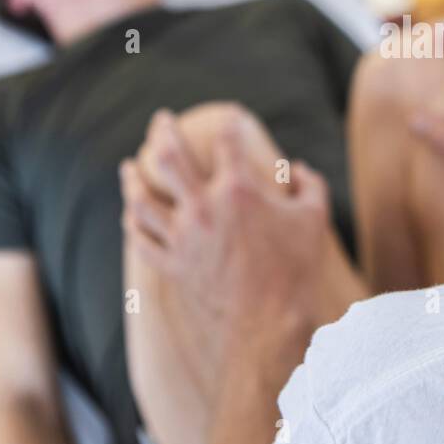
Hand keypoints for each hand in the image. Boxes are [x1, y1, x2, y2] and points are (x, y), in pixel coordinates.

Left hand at [120, 110, 336, 364]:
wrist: (268, 327)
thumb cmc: (295, 271)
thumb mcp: (315, 219)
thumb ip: (310, 185)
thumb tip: (298, 168)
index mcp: (238, 190)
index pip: (227, 141)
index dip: (230, 123)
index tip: (230, 116)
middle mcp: (203, 208)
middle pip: (169, 157)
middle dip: (162, 132)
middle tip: (161, 119)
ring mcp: (182, 239)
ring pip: (142, 200)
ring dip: (133, 179)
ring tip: (128, 167)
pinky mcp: (173, 266)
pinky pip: (142, 240)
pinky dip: (134, 224)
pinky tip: (131, 215)